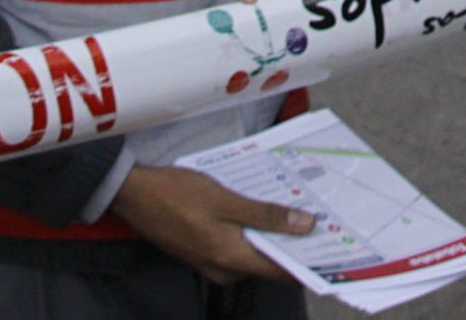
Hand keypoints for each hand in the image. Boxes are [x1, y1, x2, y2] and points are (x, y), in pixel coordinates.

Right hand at [108, 162, 315, 283]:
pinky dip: (252, 230)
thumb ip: (266, 215)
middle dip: (293, 240)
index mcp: (231, 260)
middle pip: (269, 261)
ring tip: (296, 205)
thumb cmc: (178, 193)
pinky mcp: (203, 252)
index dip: (308, 259)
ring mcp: (211, 263)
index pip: (281, 271)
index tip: (333, 245)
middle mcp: (223, 270)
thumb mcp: (227, 199)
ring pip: (253, 252)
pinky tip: (262, 208)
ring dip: (272, 232)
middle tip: (319, 215)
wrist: (133, 194)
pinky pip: (237, 246)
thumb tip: (305, 227)